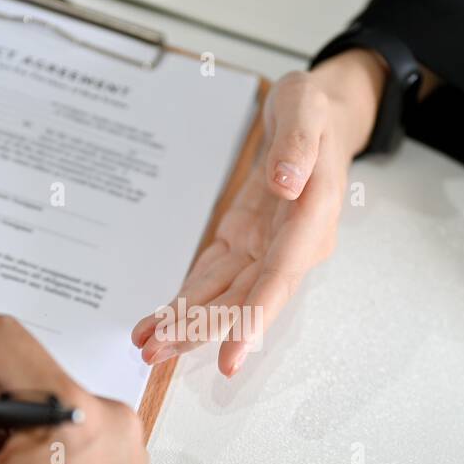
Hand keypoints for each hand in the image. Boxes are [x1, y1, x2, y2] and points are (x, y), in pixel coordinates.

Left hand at [131, 48, 387, 375]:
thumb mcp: (306, 109)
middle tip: (159, 351)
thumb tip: (285, 183)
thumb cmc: (312, 113)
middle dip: (202, 329)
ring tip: (148, 346)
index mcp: (311, 219)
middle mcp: (289, 246)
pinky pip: (211, 279)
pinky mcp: (241, 243)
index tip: (232, 354)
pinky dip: (184, 301)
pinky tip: (156, 323)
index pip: (280, 276)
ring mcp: (264, 249)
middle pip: (245, 299)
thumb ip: (297, 146)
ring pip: (224, 297)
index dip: (256, 317)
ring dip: (186, 323)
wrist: (314, 118)